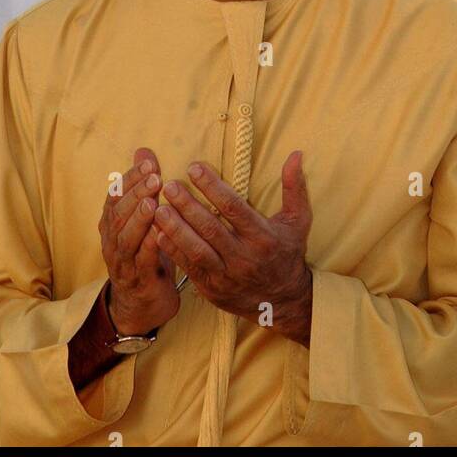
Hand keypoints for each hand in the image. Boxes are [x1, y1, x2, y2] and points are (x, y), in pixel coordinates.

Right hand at [99, 147, 181, 336]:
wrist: (143, 302)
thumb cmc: (146, 252)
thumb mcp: (144, 217)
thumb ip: (142, 186)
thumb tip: (143, 151)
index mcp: (112, 222)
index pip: (116, 195)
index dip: (130, 178)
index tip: (149, 162)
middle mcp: (111, 240)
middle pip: (118, 213)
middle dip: (135, 193)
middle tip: (154, 176)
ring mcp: (121, 261)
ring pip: (125, 237)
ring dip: (139, 218)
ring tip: (153, 202)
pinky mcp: (137, 280)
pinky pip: (141, 261)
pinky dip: (149, 246)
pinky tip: (161, 233)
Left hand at [153, 151, 313, 345]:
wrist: (282, 302)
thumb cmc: (287, 254)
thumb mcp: (298, 221)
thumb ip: (294, 187)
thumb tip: (296, 154)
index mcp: (263, 237)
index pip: (234, 208)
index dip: (213, 187)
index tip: (194, 168)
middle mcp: (244, 257)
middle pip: (211, 228)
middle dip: (188, 206)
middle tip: (169, 185)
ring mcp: (226, 275)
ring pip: (197, 250)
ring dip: (175, 229)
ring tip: (158, 208)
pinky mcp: (212, 288)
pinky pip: (189, 268)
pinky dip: (172, 251)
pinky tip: (158, 233)